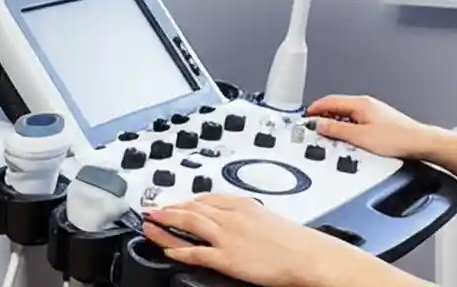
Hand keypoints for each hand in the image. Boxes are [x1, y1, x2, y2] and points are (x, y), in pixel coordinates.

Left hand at [145, 194, 369, 286]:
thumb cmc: (293, 240)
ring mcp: (227, 237)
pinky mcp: (226, 257)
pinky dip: (179, 250)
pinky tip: (167, 250)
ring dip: (166, 224)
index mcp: (242, 204)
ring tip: (150, 224)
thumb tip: (238, 221)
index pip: (206, 198)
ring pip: (188, 225)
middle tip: (153, 211)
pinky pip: (196, 252)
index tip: (174, 203)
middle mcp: (231, 217)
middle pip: (192, 208)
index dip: (185, 201)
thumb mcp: (268, 218)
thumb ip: (247, 216)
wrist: (305, 255)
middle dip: (169, 209)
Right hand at [306, 95, 435, 159]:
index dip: (315, 109)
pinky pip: (355, 120)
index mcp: (360, 104)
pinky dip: (345, 126)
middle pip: (337, 106)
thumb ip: (337, 130)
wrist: (419, 142)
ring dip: (334, 122)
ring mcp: (373, 112)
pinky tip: (345, 137)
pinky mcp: (378, 121)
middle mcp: (366, 104)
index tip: (305, 117)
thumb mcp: (360, 137)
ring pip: (346, 114)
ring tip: (326, 134)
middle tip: (312, 127)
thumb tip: (320, 125)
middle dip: (322, 115)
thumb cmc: (396, 138)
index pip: (330, 101)